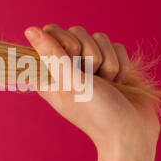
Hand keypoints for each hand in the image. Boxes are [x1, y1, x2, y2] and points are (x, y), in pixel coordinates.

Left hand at [23, 24, 159, 156]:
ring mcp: (91, 65)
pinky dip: (122, 65)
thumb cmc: (96, 112)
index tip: (72, 59)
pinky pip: (118, 47)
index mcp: (50, 70)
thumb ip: (52, 54)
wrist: (131, 131)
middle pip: (78, 31)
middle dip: (91, 55)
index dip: (65, 41)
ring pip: (101, 38)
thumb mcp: (70, 82)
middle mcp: (68, 66)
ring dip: (108, 63)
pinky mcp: (112, 65)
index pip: (51, 31)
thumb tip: (30, 29)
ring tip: (107, 85)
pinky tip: (118, 84)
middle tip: (92, 79)